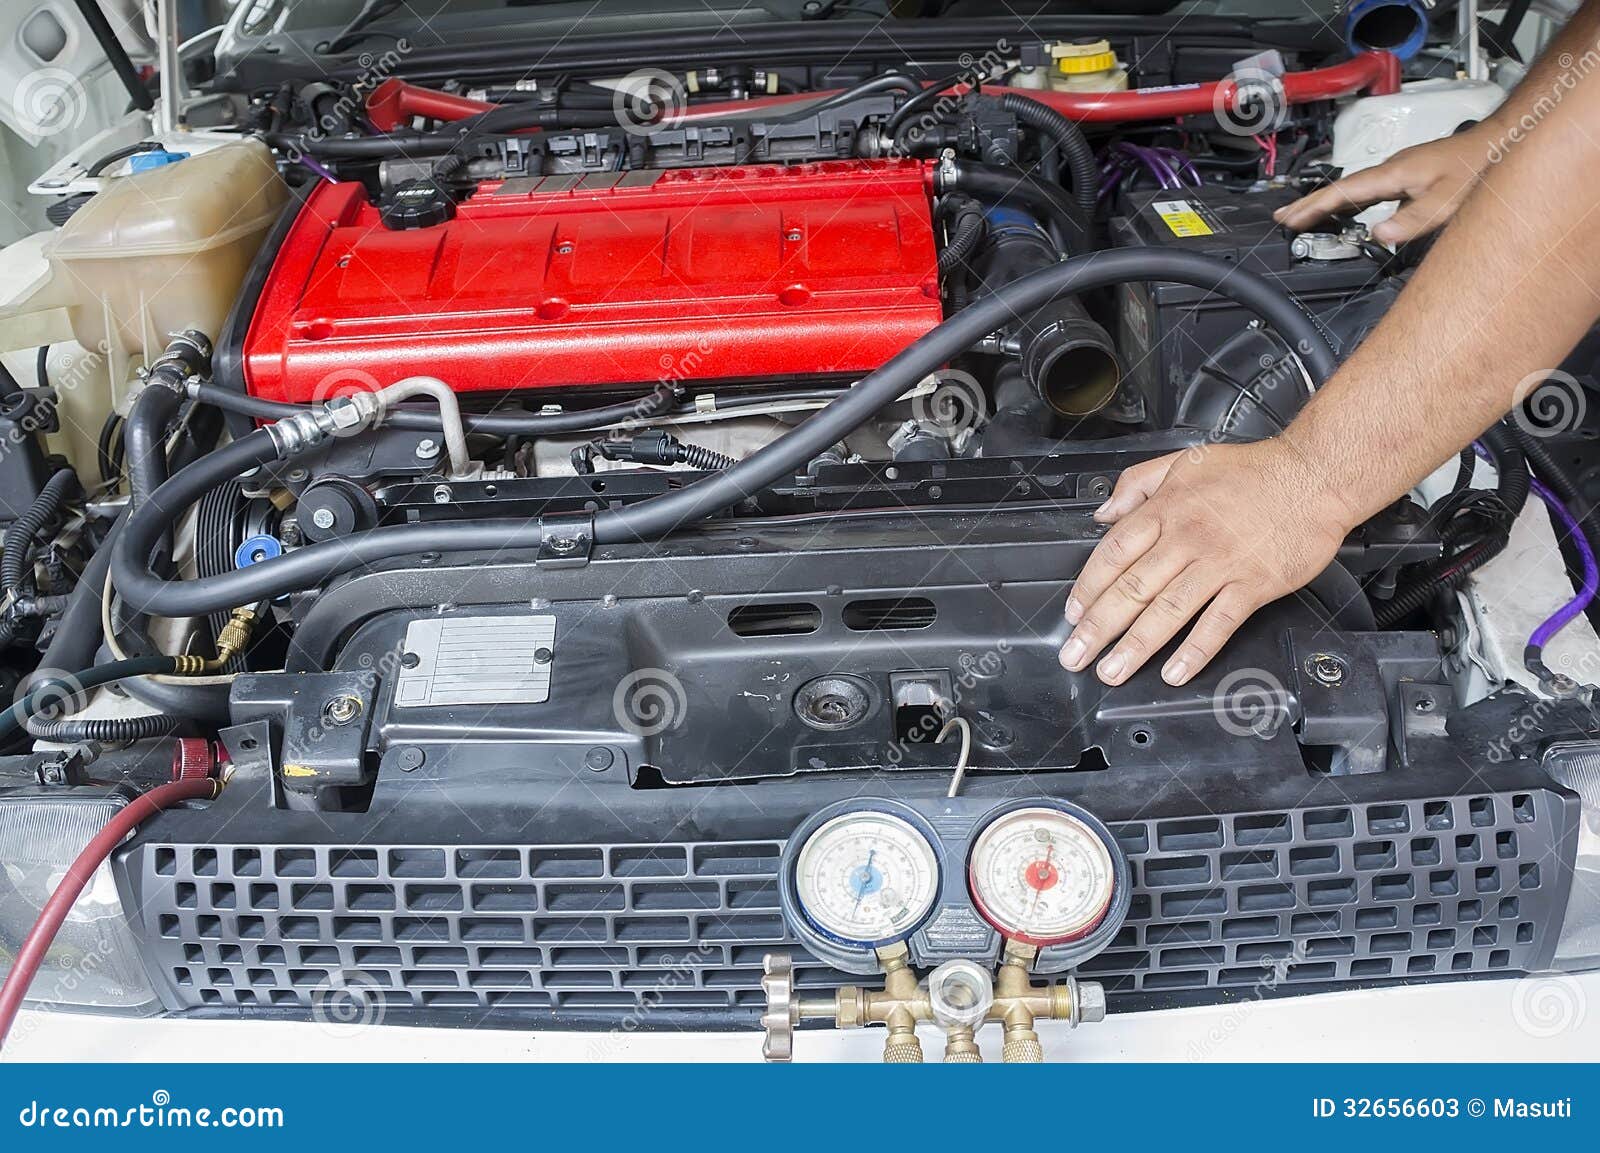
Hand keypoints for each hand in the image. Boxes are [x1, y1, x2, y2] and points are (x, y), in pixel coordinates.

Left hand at [1059, 442, 1351, 685]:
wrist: (1314, 477)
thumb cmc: (1253, 471)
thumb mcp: (1184, 461)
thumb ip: (1137, 483)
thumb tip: (1103, 513)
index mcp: (1167, 510)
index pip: (1114, 553)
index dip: (1088, 586)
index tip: (1073, 614)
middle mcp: (1187, 539)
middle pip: (1132, 589)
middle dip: (1098, 628)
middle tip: (1076, 655)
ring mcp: (1220, 564)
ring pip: (1167, 611)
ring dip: (1135, 647)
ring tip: (1112, 671)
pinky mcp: (1253, 585)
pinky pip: (1218, 624)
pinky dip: (1195, 651)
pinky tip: (1174, 673)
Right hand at [1273, 128, 1496, 245]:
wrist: (1506, 140)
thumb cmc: (1481, 167)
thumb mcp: (1449, 201)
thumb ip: (1412, 221)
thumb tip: (1378, 235)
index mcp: (1395, 174)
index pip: (1344, 192)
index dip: (1314, 207)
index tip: (1288, 219)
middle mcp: (1393, 169)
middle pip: (1343, 188)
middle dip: (1310, 203)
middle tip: (1282, 217)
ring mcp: (1403, 170)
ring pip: (1356, 188)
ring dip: (1329, 203)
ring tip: (1306, 217)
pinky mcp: (1413, 174)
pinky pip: (1372, 190)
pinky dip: (1352, 202)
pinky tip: (1351, 212)